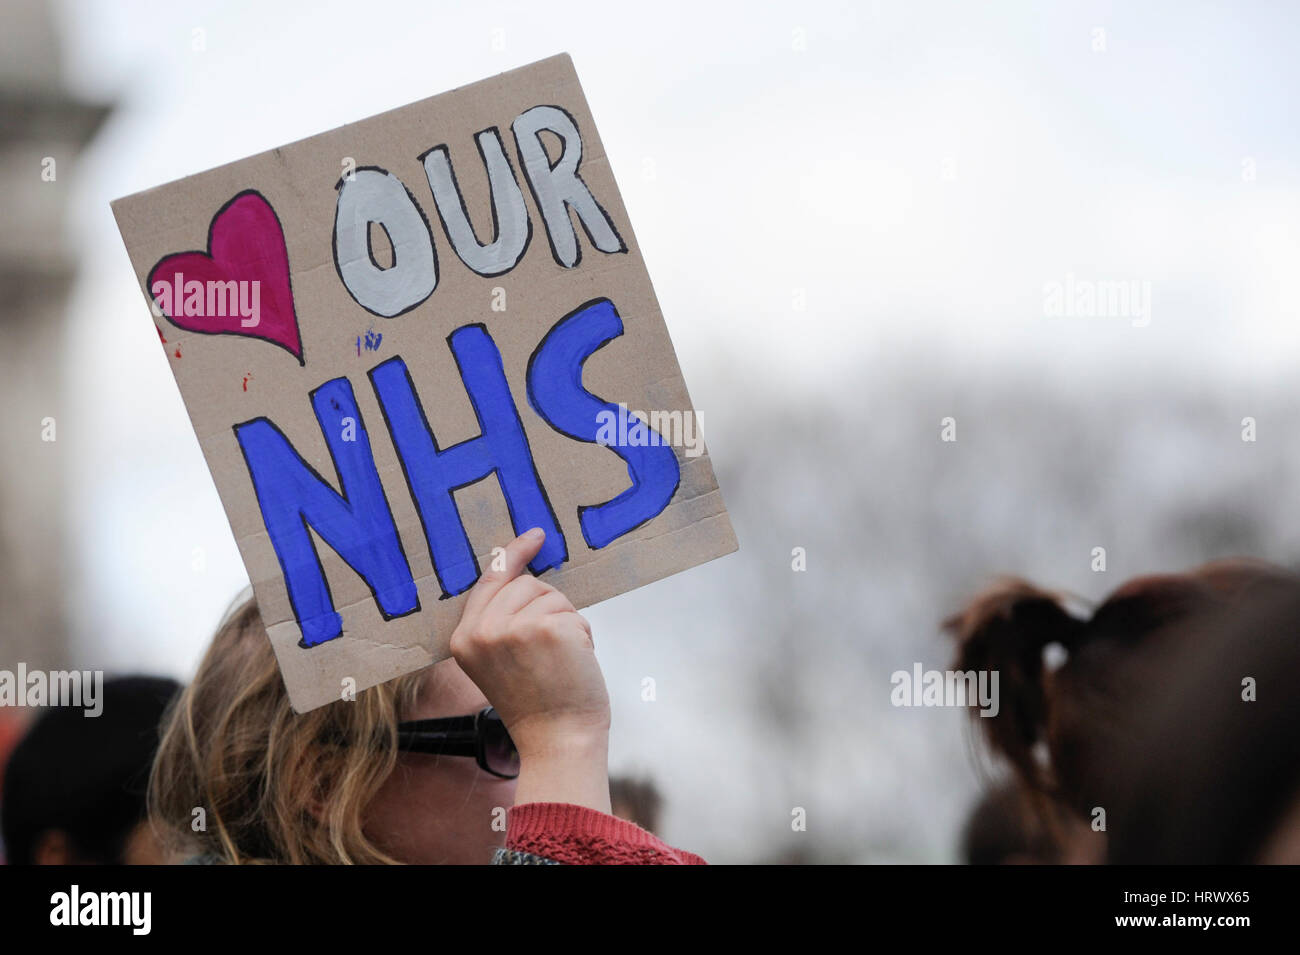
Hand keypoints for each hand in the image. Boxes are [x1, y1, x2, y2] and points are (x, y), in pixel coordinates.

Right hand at [449, 528, 610, 810]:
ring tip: (560, 660)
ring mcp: (513, 629)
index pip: (489, 581)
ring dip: (566, 622)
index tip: (535, 536)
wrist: (557, 739)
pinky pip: (573, 613)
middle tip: (551, 651)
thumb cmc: (537, 703)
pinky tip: (574, 662)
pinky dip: (582, 634)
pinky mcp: (545, 629)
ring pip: (551, 595)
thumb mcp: (498, 661)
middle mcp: (482, 631)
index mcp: (463, 638)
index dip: (513, 556)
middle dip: (548, 607)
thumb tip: (525, 575)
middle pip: (526, 584)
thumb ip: (499, 622)